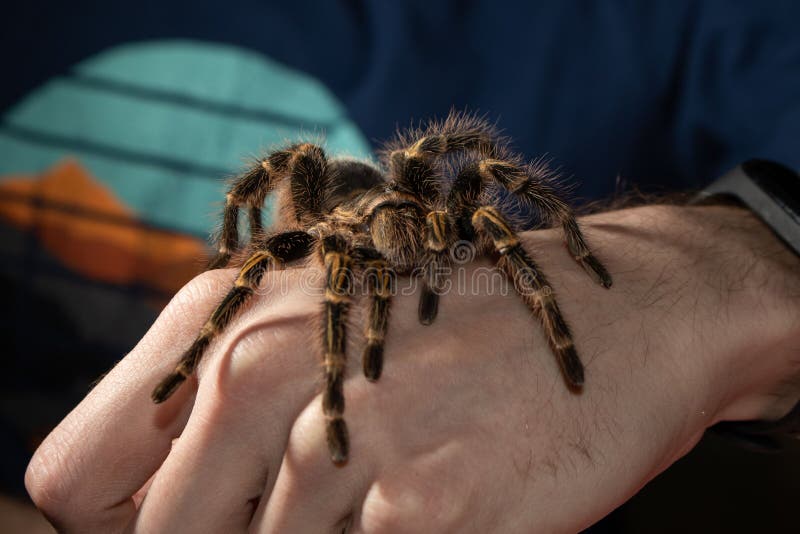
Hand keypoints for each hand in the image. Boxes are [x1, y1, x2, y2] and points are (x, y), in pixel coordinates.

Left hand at [25, 205, 799, 531]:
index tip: (199, 513)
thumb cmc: (462, 321)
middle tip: (320, 508)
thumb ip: (222, 406)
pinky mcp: (436, 515)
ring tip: (386, 489)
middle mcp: (270, 380)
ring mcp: (352, 450)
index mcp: (226, 328)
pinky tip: (429, 506)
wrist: (617, 312)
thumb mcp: (320, 321)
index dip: (125, 514)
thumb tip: (150, 504)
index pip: (77, 474)